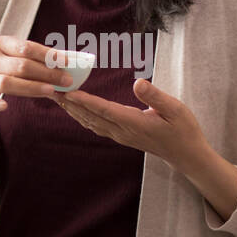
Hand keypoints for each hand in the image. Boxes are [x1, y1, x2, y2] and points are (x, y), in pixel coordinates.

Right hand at [0, 36, 73, 112]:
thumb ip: (32, 56)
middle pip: (21, 66)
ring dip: (30, 87)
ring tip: (51, 91)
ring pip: (6, 83)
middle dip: (46, 73)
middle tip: (68, 80)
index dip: (47, 54)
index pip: (27, 47)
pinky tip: (5, 106)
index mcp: (1, 44)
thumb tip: (65, 61)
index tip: (67, 61)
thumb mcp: (8, 54)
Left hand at [53, 77, 206, 171]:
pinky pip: (96, 126)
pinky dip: (82, 116)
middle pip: (90, 116)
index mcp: (134, 123)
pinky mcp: (121, 136)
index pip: (104, 110)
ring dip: (73, 110)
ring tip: (57, 97)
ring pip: (90, 122)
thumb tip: (138, 83)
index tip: (67, 92)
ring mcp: (121, 135)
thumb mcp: (175, 109)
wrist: (186, 154)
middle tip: (51, 89)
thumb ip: (155, 97)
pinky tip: (74, 109)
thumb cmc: (183, 129)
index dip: (85, 101)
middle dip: (70, 103)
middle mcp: (123, 131)